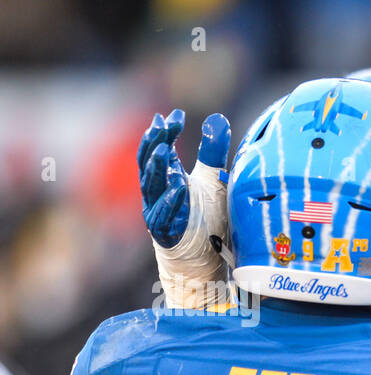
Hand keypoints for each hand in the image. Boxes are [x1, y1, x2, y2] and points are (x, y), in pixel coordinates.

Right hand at [139, 109, 230, 309]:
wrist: (205, 258)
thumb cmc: (207, 219)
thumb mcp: (213, 181)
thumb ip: (213, 152)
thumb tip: (218, 119)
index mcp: (166, 177)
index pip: (159, 147)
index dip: (165, 131)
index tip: (177, 116)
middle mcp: (157, 192)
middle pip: (149, 162)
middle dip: (155, 143)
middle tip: (163, 126)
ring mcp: (157, 211)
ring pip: (151, 186)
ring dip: (158, 168)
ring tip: (166, 149)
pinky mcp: (164, 232)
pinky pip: (163, 215)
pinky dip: (170, 201)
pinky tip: (178, 186)